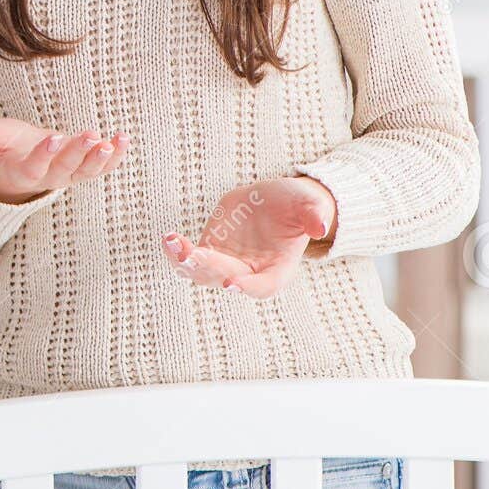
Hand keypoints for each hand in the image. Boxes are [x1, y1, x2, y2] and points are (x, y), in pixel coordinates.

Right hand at [0, 113, 129, 204]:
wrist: (15, 164)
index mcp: (22, 171)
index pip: (34, 167)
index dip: (44, 154)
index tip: (54, 136)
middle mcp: (48, 178)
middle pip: (65, 170)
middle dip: (78, 154)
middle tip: (90, 136)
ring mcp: (67, 175)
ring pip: (87, 172)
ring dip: (102, 158)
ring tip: (113, 141)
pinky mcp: (82, 169)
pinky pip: (102, 167)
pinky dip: (115, 156)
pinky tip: (123, 139)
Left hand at [162, 176, 337, 297]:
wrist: (275, 202)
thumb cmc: (296, 206)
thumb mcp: (307, 204)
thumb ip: (312, 214)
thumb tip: (320, 225)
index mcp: (278, 268)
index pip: (264, 285)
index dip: (248, 286)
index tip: (230, 283)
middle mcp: (250, 272)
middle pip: (226, 277)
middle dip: (209, 268)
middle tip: (191, 255)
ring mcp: (227, 263)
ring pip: (202, 273)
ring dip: (185, 262)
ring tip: (172, 243)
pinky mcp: (210, 249)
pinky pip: (190, 257)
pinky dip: (178, 251)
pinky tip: (168, 238)